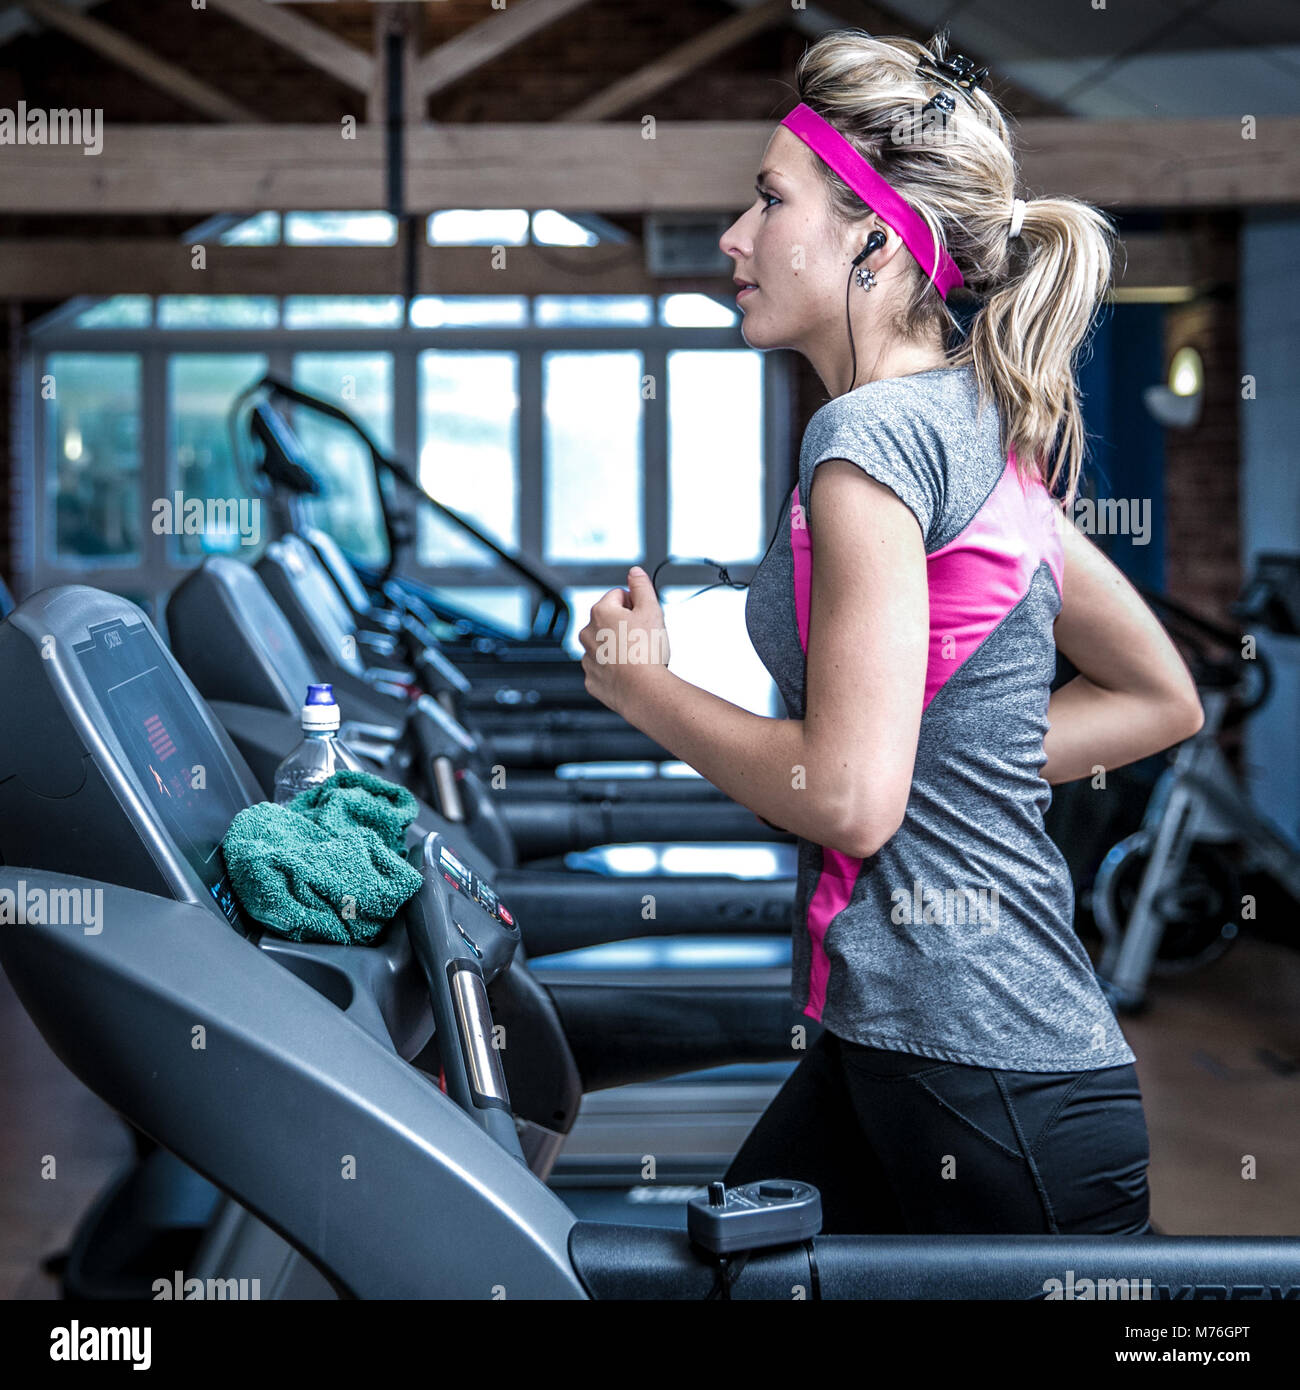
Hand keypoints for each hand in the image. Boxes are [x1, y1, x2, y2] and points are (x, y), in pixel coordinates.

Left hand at [579, 567, 670, 716]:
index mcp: (600, 611)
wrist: (642, 690)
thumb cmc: (646, 651)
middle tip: (644, 637)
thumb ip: (641, 586)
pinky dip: (614, 668)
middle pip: (609, 620)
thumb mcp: (651, 609)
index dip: (636, 604)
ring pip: (605, 644)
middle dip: (625, 625)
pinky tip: (629, 671)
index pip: (618, 595)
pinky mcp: (591, 678)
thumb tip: (634, 572)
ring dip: (619, 646)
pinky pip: (603, 668)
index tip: (645, 616)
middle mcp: (588, 633)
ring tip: (638, 656)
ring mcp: (587, 657)